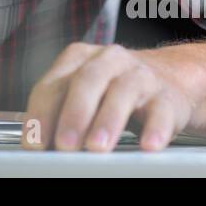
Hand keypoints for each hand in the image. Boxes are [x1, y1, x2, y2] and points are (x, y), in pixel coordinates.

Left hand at [22, 42, 197, 151]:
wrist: (170, 79)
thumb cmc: (114, 90)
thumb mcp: (85, 94)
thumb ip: (61, 114)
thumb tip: (41, 146)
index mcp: (79, 58)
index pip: (53, 85)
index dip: (41, 114)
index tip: (34, 143)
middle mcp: (108, 60)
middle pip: (87, 81)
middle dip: (73, 115)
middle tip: (64, 145)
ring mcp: (140, 75)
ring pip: (123, 92)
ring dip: (108, 120)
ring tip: (97, 147)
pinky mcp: (168, 96)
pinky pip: (161, 111)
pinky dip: (155, 129)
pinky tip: (147, 146)